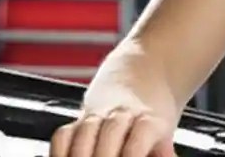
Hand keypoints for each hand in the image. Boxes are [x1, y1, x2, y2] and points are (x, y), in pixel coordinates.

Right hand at [49, 106, 176, 156]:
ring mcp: (98, 116)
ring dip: (79, 156)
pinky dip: (59, 151)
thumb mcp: (165, 132)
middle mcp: (120, 115)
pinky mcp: (78, 119)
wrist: (140, 75)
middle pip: (107, 141)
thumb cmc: (151, 114)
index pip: (135, 146)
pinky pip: (63, 135)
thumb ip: (164, 151)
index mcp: (147, 121)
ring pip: (83, 137)